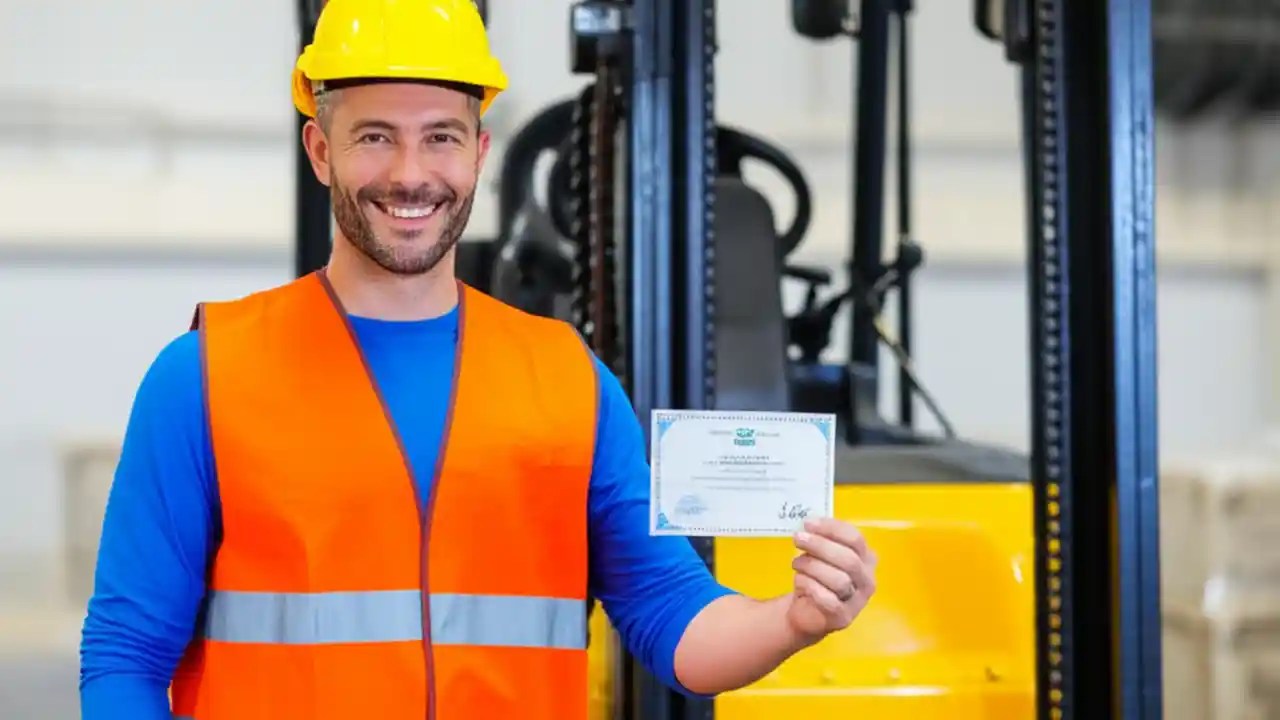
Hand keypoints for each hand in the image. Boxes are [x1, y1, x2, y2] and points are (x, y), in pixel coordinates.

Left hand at [786, 516, 876, 643]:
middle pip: (849, 559)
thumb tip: (810, 525)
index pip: (855, 538)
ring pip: (840, 580)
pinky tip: (799, 581)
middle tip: (798, 538)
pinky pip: (829, 601)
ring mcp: (858, 601)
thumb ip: (822, 539)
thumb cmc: (818, 578)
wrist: (810, 613)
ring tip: (796, 563)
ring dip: (813, 567)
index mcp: (866, 558)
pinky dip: (811, 587)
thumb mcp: (822, 555)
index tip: (809, 523)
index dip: (832, 528)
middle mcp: (867, 579)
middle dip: (820, 545)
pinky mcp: (843, 617)